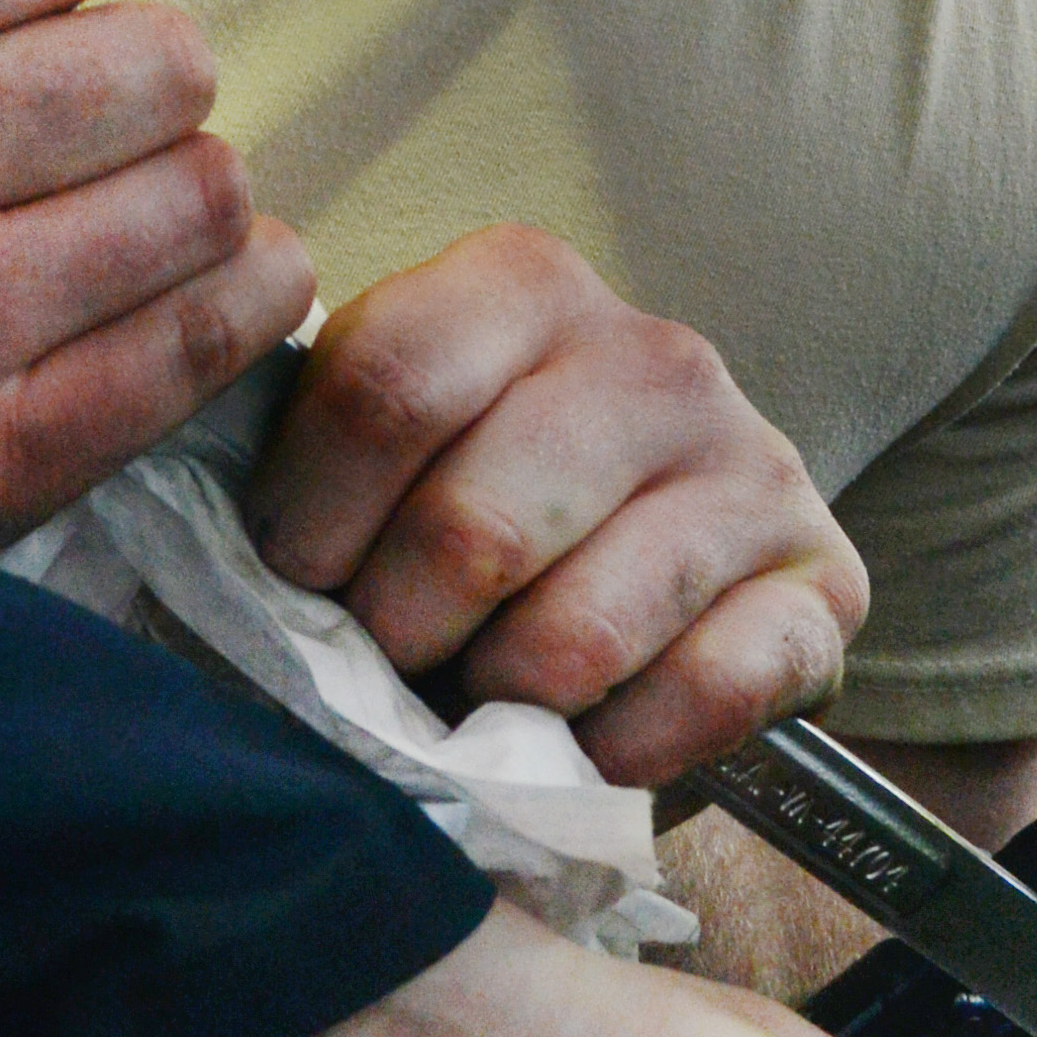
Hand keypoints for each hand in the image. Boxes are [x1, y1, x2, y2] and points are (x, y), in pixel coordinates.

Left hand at [247, 230, 868, 789]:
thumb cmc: (477, 517)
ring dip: (501, 706)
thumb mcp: (386, 452)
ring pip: (576, 635)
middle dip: (399, 638)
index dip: (309, 523)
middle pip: (474, 528)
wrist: (664, 579)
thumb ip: (314, 465)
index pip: (385, 390)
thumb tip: (212, 568)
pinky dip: (619, 751)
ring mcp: (756, 467)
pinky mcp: (825, 587)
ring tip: (485, 699)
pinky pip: (703, 696)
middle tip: (390, 666)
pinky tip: (586, 742)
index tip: (293, 586)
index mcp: (522, 286)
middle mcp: (654, 358)